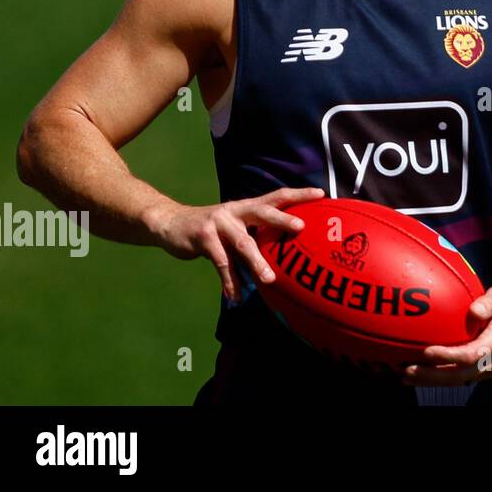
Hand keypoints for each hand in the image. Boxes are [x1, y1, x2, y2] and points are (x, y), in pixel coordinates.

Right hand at [145, 186, 324, 299]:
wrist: (169, 224)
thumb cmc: (212, 230)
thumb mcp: (235, 227)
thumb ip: (255, 236)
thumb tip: (284, 258)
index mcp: (247, 207)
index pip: (277, 196)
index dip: (299, 194)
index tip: (321, 194)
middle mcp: (235, 210)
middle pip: (263, 212)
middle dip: (282, 219)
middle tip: (301, 227)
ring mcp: (218, 222)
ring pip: (242, 243)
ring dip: (256, 263)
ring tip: (270, 280)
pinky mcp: (202, 237)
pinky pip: (220, 262)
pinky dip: (229, 281)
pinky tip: (235, 297)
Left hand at [401, 286, 491, 386]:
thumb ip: (489, 301)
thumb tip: (472, 311)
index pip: (469, 355)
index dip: (446, 356)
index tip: (426, 351)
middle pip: (458, 375)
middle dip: (430, 376)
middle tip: (405, 371)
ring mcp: (489, 369)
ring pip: (457, 380)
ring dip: (430, 379)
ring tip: (404, 375)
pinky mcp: (483, 370)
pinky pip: (459, 376)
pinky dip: (438, 376)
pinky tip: (419, 372)